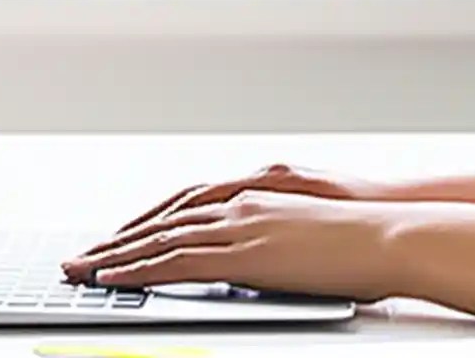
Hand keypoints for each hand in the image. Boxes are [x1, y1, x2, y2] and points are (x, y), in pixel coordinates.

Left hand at [86, 164, 384, 255]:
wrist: (395, 233)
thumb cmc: (367, 238)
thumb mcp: (314, 231)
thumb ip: (280, 238)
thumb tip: (263, 259)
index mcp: (259, 195)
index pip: (187, 208)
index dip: (148, 225)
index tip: (116, 241)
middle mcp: (243, 202)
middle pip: (165, 219)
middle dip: (118, 240)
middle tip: (78, 258)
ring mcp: (243, 224)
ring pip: (162, 237)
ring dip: (115, 255)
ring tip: (79, 271)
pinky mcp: (246, 252)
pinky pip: (179, 261)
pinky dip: (140, 269)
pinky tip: (114, 278)